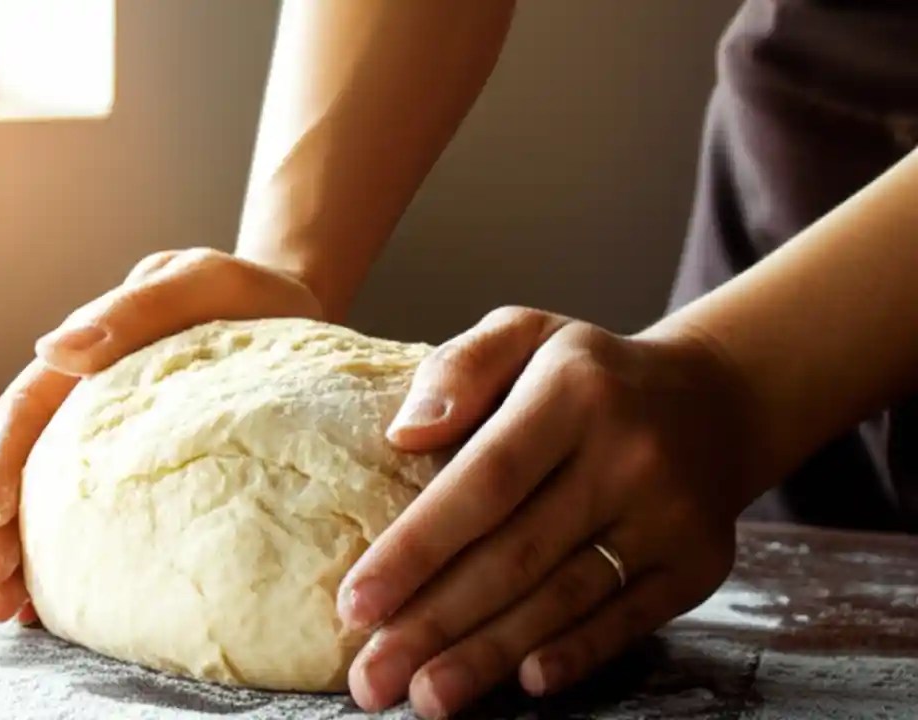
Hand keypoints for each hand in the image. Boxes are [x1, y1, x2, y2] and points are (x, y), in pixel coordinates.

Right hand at [0, 248, 321, 622]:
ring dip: (27, 560)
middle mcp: (91, 407)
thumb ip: (132, 310)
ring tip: (7, 613)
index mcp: (89, 358)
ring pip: (58, 506)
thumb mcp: (195, 280)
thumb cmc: (247, 294)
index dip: (1, 463)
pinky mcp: (156, 476)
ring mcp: (120, 446)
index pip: (27, 411)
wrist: (298, 311)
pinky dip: (80, 567)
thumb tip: (50, 349)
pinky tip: (58, 612)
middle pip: (30, 471)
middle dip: (1, 531)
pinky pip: (112, 523)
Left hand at [337, 307, 764, 716]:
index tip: (355, 604)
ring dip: (489, 655)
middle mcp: (628, 454)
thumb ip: (459, 369)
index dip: (416, 549)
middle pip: (515, 555)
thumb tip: (403, 435)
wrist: (715, 398)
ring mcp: (670, 514)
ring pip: (564, 597)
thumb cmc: (586, 372)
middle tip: (370, 680)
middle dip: (433, 623)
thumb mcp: (524, 332)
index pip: (483, 481)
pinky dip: (575, 653)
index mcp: (573, 391)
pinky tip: (522, 680)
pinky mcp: (700, 562)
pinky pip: (628, 619)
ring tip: (427, 698)